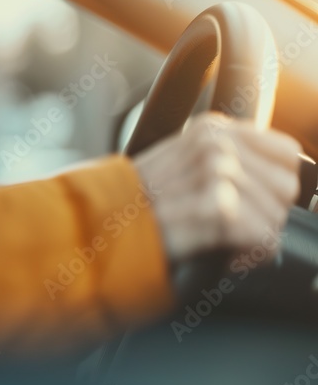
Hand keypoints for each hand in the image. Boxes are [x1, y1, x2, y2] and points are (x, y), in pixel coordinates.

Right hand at [131, 113, 300, 262]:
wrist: (97, 225)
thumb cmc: (136, 205)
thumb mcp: (182, 164)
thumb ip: (228, 163)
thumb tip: (275, 183)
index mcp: (212, 129)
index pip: (287, 154)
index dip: (272, 185)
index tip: (251, 203)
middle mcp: (217, 144)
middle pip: (285, 187)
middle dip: (265, 214)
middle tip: (231, 229)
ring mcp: (216, 172)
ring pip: (276, 215)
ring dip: (253, 239)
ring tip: (219, 242)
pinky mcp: (216, 206)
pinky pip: (263, 237)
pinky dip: (247, 255)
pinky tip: (222, 255)